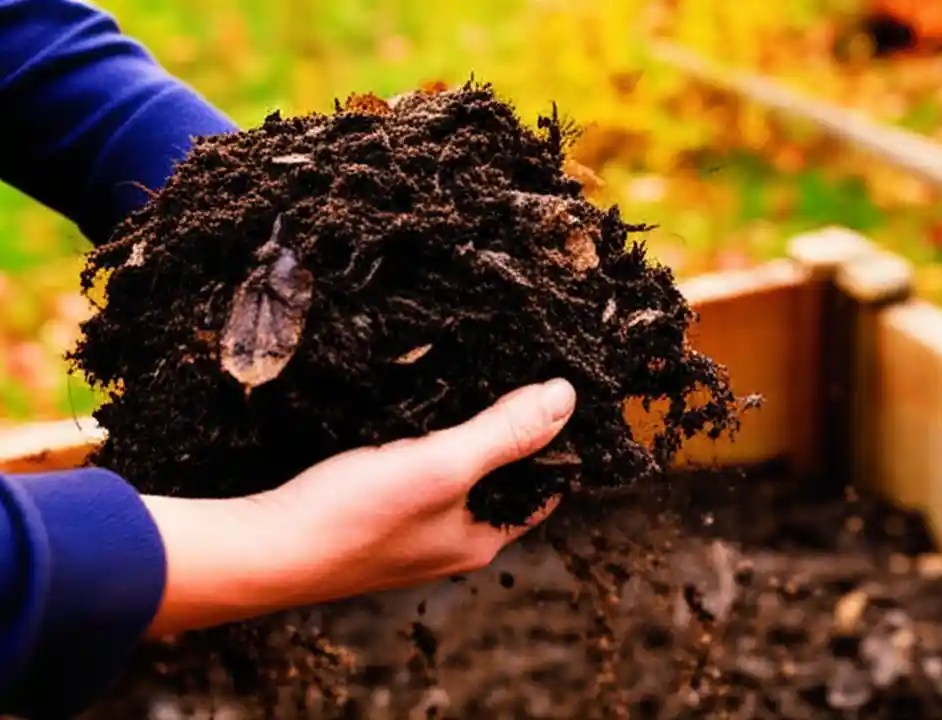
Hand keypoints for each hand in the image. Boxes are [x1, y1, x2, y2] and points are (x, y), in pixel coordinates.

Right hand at [141, 379, 574, 636]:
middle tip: (513, 373)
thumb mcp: (442, 464)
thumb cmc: (353, 515)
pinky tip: (409, 414)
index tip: (558, 390)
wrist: (258, 552)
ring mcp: (407, 537)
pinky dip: (419, 446)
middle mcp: (449, 544)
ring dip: (460, 436)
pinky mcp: (368, 522)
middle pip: (499, 481)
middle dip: (507, 433)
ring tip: (467, 382)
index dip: (555, 441)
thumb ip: (505, 433)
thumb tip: (566, 397)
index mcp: (480, 540)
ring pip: (453, 478)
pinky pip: (411, 478)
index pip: (542, 488)